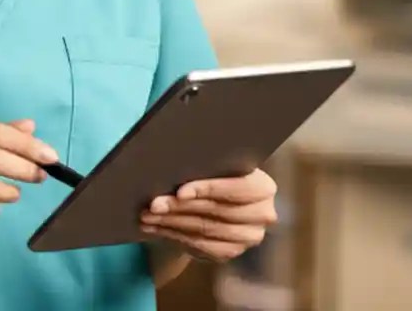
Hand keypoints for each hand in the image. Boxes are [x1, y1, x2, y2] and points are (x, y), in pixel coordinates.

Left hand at [139, 168, 277, 262]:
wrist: (215, 198)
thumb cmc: (212, 172)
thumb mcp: (213, 164)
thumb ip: (204, 161)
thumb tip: (174, 159)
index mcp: (263, 187)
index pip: (238, 189)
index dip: (209, 189)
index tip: (181, 192)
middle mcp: (262, 214)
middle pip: (217, 211)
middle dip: (181, 207)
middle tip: (154, 204)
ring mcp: (249, 237)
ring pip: (205, 229)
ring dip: (172, 222)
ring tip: (148, 214)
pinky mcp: (231, 251)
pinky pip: (200, 245)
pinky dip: (174, 235)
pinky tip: (156, 227)